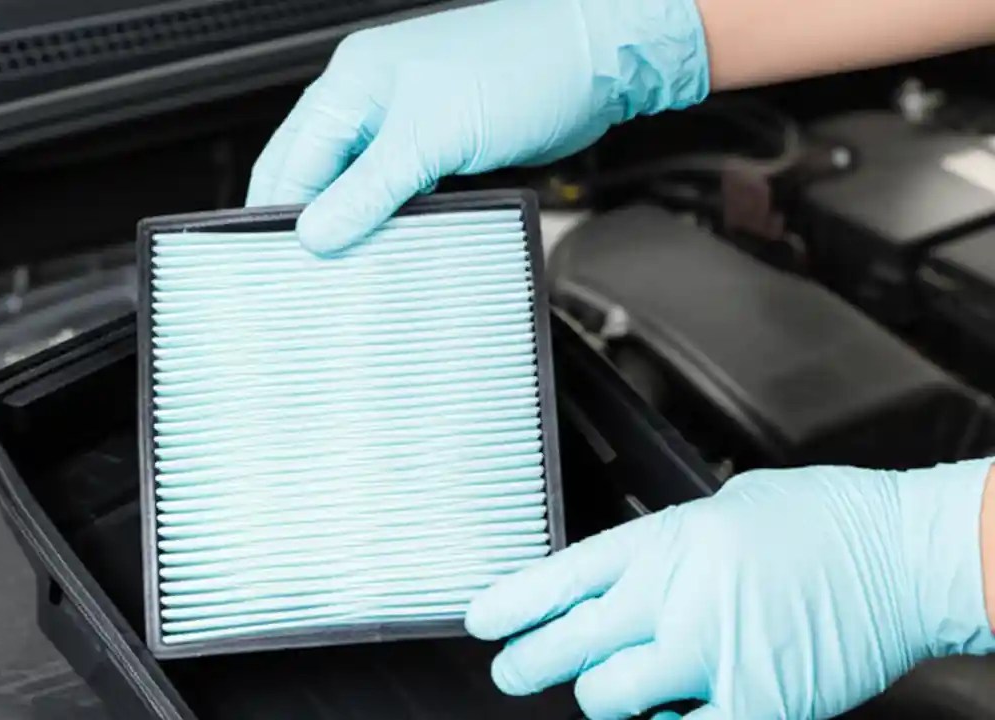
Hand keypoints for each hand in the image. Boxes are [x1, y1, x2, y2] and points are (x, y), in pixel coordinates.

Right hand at [245, 0, 709, 254]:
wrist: (596, 61)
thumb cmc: (523, 65)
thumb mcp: (433, 134)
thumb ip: (370, 188)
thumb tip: (317, 232)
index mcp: (352, 82)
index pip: (291, 160)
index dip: (282, 215)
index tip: (281, 265)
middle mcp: (372, 99)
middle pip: (315, 174)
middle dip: (308, 223)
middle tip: (307, 276)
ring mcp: (406, 123)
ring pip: (355, 186)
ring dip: (350, 225)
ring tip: (345, 270)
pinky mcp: (439, 146)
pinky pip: (396, 191)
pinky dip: (388, 220)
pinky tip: (389, 247)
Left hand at [465, 461, 994, 718]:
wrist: (899, 553)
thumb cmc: (821, 523)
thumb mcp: (722, 511)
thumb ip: (665, 551)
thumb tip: (622, 580)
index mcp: (662, 541)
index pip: (560, 576)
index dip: (511, 603)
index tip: (480, 622)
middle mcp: (672, 597)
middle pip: (568, 644)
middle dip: (529, 663)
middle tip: (514, 671)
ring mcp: (708, 654)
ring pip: (607, 698)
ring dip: (607, 699)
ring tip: (622, 690)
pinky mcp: (753, 705)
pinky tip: (676, 715)